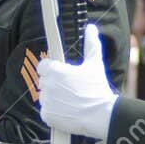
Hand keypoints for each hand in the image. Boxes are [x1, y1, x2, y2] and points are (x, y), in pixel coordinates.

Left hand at [39, 22, 117, 139]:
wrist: (101, 114)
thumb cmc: (98, 88)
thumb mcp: (95, 64)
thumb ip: (91, 44)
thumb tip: (91, 27)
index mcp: (55, 70)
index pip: (43, 66)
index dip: (52, 70)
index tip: (63, 75)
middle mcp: (47, 84)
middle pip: (44, 82)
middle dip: (54, 85)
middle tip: (70, 89)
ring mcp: (46, 101)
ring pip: (45, 97)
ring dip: (54, 99)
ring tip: (70, 102)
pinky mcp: (47, 116)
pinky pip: (46, 112)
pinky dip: (54, 114)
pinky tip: (67, 112)